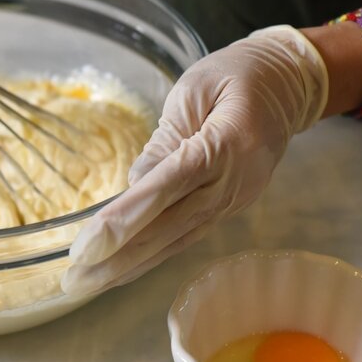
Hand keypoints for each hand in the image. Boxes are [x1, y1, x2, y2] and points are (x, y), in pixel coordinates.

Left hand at [61, 26, 328, 295]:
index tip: (88, 246)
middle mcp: (233, 181)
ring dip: (129, 267)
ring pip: (177, 240)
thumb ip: (165, 140)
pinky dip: (152, 257)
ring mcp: (234, 199)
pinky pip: (186, 236)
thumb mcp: (195, 90)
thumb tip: (134, 186)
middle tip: (74, 282)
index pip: (169, 186)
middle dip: (118, 258)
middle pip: (169, 226)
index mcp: (227, 142)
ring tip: (85, 286)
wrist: (288, 85)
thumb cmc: (237, 75)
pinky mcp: (229, 207)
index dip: (128, 218)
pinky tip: (121, 272)